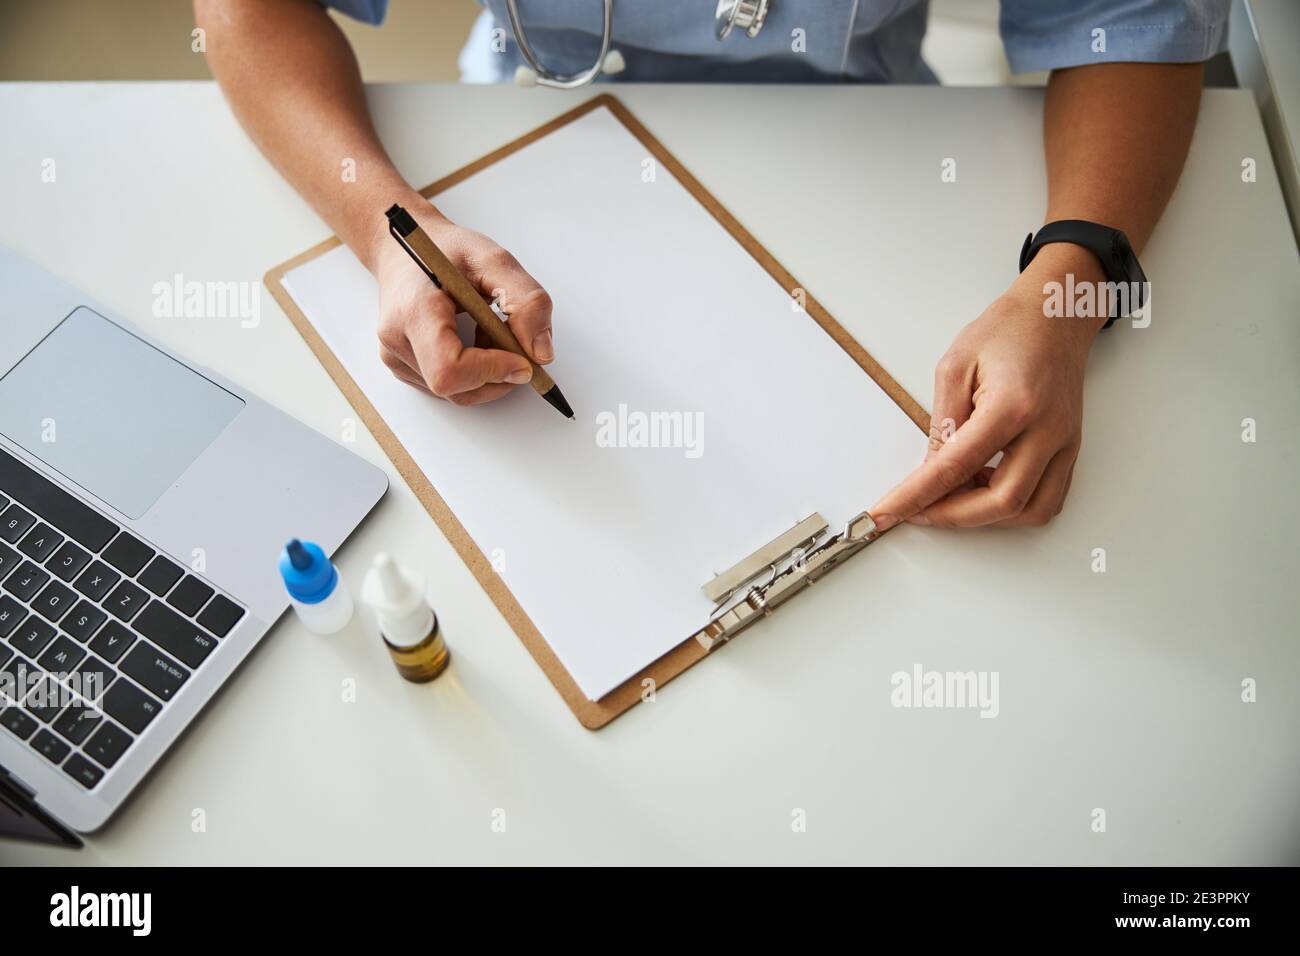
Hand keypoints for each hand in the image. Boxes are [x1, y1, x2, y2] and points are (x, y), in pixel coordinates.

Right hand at [372, 198, 553, 405]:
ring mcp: (396, 357)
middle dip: (498, 375)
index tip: (521, 360)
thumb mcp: (495, 259)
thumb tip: (540, 353)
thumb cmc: (445, 251)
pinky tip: (474, 342)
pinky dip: (474, 374)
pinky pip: (450, 390)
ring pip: (457, 394)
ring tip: (490, 333)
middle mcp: (397, 340)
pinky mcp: (403, 368)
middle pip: (456, 389)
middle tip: (513, 342)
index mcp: (415, 310)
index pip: (449, 369)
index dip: (491, 371)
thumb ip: (527, 301)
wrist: (403, 250)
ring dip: (489, 374)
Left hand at [871, 245, 1105, 528]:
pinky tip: (984, 491)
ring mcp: (1064, 443)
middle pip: (1002, 501)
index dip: (917, 496)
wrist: (1054, 315)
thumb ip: (942, 423)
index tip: (888, 512)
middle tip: (917, 511)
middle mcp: (1046, 431)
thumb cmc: (1008, 331)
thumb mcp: (955, 366)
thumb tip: (930, 470)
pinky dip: (1013, 509)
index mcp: (1012, 405)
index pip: (956, 467)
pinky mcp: (1069, 449)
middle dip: (952, 516)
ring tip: (952, 496)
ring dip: (986, 516)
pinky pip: (1047, 500)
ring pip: (1031, 511)